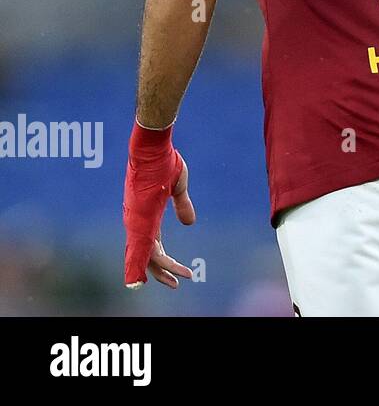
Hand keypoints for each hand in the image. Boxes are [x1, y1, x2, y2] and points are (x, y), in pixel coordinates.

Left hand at [123, 122, 195, 289]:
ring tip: (173, 283)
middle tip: (176, 285)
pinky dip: (140, 261)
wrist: (153, 145)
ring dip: (158, 269)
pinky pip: (140, 244)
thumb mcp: (178, 186)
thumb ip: (182, 206)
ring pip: (144, 253)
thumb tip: (189, 223)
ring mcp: (137, 218)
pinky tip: (143, 274)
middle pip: (148, 254)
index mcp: (148, 215)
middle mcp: (139, 220)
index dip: (164, 261)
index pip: (153, 245)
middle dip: (161, 271)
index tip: (180, 272)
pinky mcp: (139, 215)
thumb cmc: (164, 160)